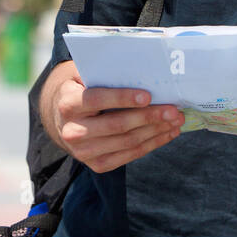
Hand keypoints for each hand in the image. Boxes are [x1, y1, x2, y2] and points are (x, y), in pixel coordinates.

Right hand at [50, 71, 184, 173]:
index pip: (97, 100)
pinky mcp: (97, 165)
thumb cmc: (82, 90)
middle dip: (149, 117)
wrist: (61, 119)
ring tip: (175, 121)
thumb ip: (104, 73)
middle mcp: (72, 131)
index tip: (148, 95)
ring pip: (127, 142)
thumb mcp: (84, 76)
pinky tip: (167, 133)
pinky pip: (129, 155)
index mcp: (68, 103)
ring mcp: (84, 152)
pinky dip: (152, 144)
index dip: (123, 98)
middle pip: (117, 125)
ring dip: (156, 131)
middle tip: (173, 109)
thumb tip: (140, 71)